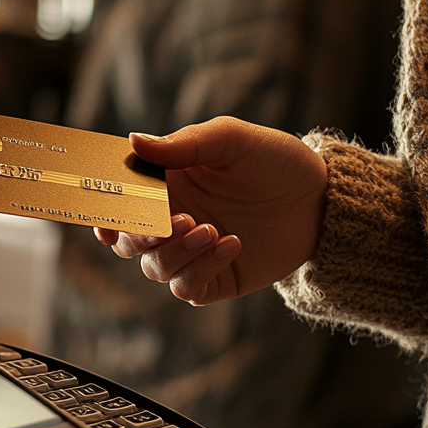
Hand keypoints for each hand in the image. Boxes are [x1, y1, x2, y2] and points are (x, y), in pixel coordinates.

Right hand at [94, 117, 327, 305]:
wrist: (324, 199)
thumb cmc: (273, 160)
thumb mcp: (230, 139)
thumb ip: (182, 143)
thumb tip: (134, 140)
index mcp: (163, 186)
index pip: (118, 204)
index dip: (104, 214)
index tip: (106, 220)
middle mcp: (170, 221)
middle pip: (128, 242)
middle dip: (141, 237)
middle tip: (176, 222)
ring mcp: (191, 252)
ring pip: (154, 268)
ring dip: (176, 253)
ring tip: (212, 230)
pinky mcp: (215, 277)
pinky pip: (187, 287)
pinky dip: (201, 270)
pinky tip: (231, 245)